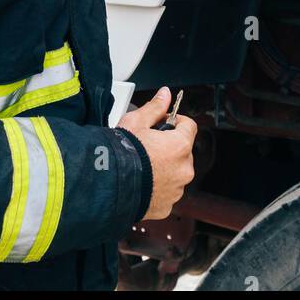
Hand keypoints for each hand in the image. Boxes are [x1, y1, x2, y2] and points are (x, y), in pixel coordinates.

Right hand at [118, 86, 196, 219]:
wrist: (111, 186)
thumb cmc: (123, 153)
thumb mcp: (136, 122)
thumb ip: (155, 107)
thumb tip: (165, 94)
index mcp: (180, 145)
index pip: (189, 126)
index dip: (175, 121)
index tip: (163, 123)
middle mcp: (184, 169)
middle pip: (183, 150)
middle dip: (169, 146)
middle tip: (148, 145)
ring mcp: (177, 189)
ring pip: (176, 172)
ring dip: (165, 167)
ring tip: (143, 165)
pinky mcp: (167, 206)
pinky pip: (167, 192)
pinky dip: (158, 187)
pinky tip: (142, 181)